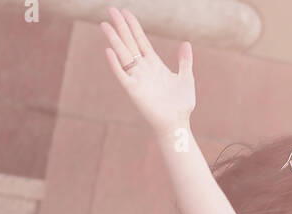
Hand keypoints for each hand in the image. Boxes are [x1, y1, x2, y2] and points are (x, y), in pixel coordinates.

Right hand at [101, 6, 194, 134]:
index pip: (140, 40)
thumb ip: (184, 61)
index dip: (133, 26)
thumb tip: (186, 43)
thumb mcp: (186, 78)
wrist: (177, 123)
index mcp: (154, 64)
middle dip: (121, 26)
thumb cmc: (181, 104)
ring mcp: (137, 78)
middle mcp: (143, 68)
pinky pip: (122, 75)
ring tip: (105, 24)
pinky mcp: (134, 90)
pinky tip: (109, 51)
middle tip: (111, 9)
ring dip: (114, 40)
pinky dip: (115, 64)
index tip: (125, 12)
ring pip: (123, 54)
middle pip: (129, 42)